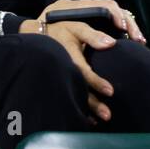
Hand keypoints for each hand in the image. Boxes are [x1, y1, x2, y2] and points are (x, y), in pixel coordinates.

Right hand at [20, 0, 144, 122]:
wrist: (37, 35)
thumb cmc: (61, 30)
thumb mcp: (76, 28)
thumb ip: (93, 36)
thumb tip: (111, 43)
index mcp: (71, 57)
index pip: (84, 72)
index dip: (96, 82)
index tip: (110, 91)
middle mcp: (66, 71)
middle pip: (80, 89)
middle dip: (93, 104)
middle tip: (108, 115)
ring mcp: (62, 78)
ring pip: (75, 96)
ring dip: (88, 110)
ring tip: (102, 120)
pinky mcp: (61, 81)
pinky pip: (69, 97)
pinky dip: (80, 109)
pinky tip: (90, 119)